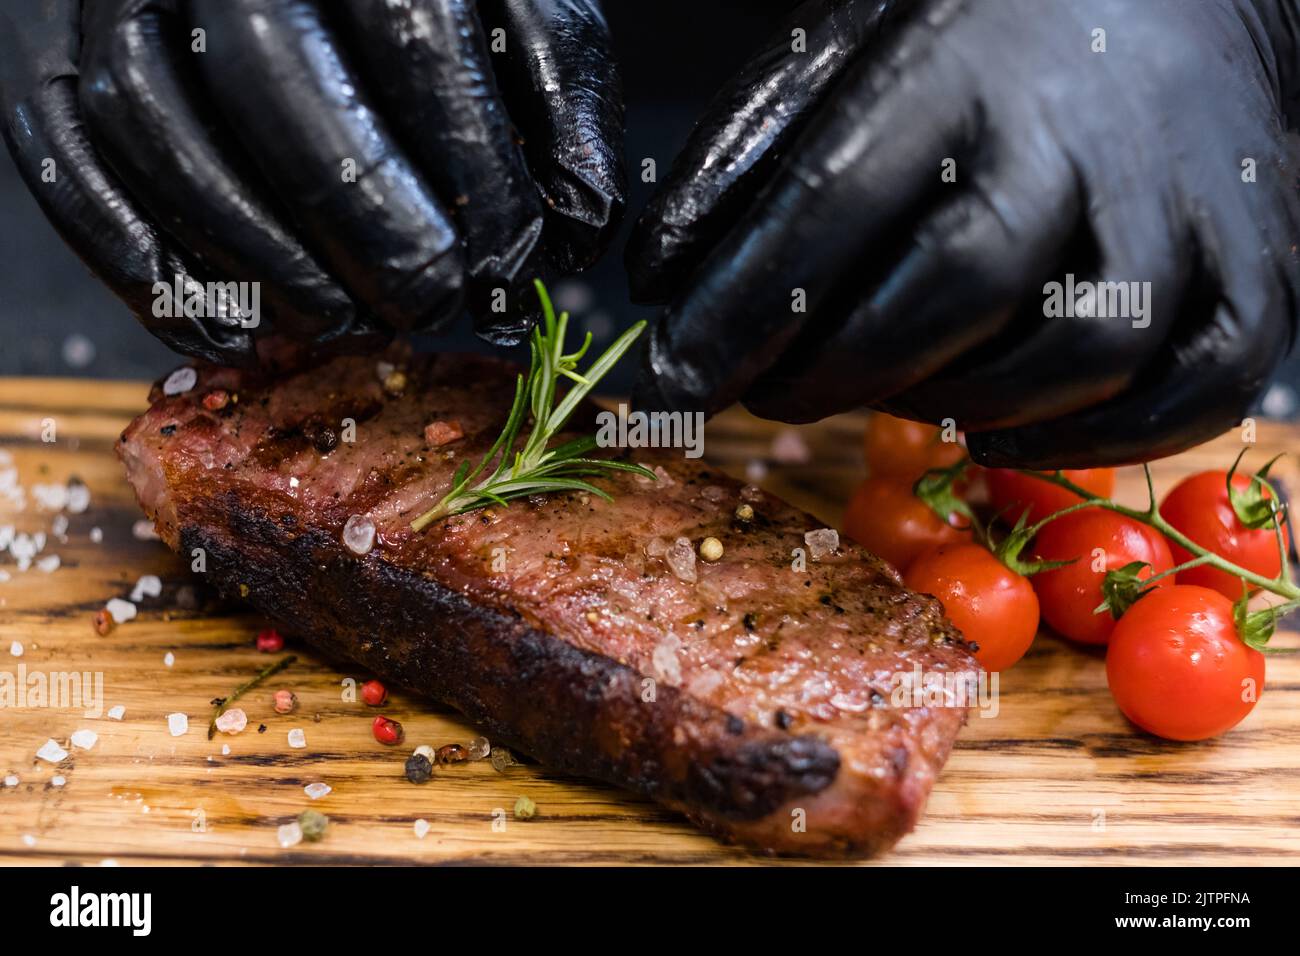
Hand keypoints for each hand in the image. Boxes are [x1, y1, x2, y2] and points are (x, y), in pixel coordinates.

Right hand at [0, 0, 624, 364]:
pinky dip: (133, 257)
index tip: (508, 258)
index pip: (414, 36)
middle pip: (272, 84)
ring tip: (336, 320)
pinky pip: (62, 154)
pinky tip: (221, 323)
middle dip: (363, 222)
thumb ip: (555, 85)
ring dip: (254, 253)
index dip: (471, 169)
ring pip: (153, 124)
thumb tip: (581, 223)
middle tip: (426, 301)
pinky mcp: (49, 43)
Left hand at [628, 0, 1299, 467]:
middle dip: (837, 369)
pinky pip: (1198, 389)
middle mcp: (1087, 135)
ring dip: (953, 401)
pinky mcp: (1257, 269)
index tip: (669, 384)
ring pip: (1070, 356)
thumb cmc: (982, 32)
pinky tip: (1004, 423)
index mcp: (963, 62)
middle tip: (770, 390)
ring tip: (885, 387)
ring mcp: (1186, 209)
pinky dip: (1093, 437)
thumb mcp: (846, 44)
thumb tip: (661, 280)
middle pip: (954, 290)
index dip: (740, 311)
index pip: (834, 201)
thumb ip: (747, 152)